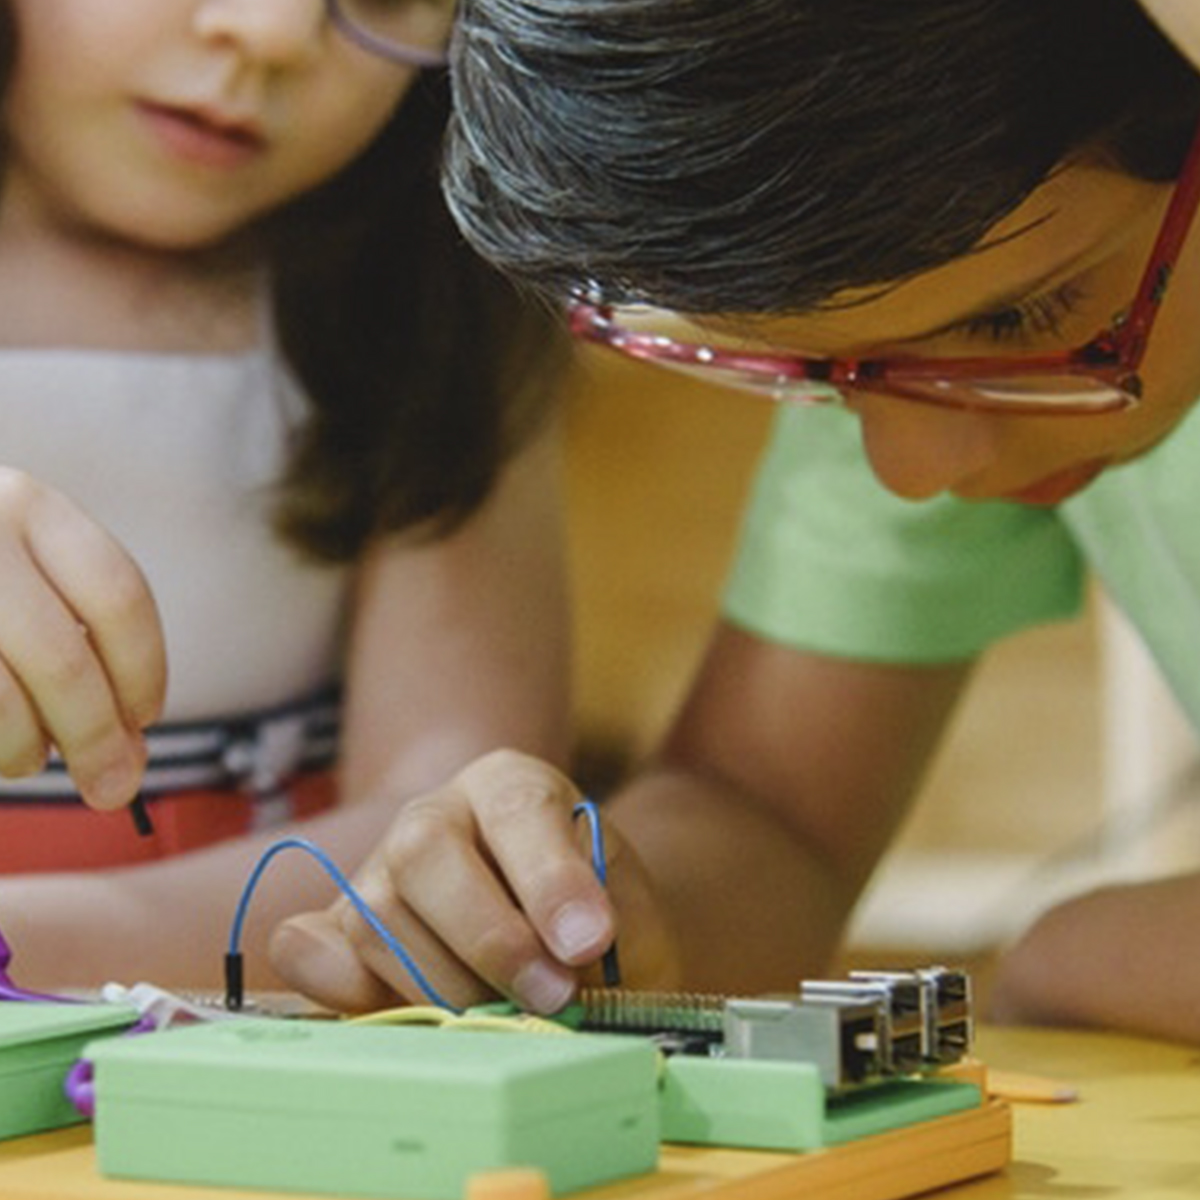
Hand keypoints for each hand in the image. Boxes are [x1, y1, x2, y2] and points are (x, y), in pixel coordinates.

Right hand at [0, 468, 165, 808]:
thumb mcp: (23, 582)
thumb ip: (80, 647)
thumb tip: (129, 758)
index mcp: (31, 507)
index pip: (118, 596)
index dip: (142, 669)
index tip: (145, 719)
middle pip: (63, 658)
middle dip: (96, 737)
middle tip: (114, 788)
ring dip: (27, 748)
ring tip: (31, 759)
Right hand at [269, 750, 676, 1012]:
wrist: (562, 944)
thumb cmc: (597, 921)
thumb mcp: (627, 908)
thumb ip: (611, 921)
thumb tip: (571, 954)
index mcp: (510, 784)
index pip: (518, 809)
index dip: (549, 879)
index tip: (588, 943)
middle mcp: (434, 813)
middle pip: (423, 852)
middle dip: (489, 938)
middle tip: (552, 996)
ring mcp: (378, 869)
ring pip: (375, 915)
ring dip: (443, 984)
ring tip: (506, 1015)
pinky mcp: (340, 930)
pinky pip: (307, 949)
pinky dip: (335, 986)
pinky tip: (393, 1010)